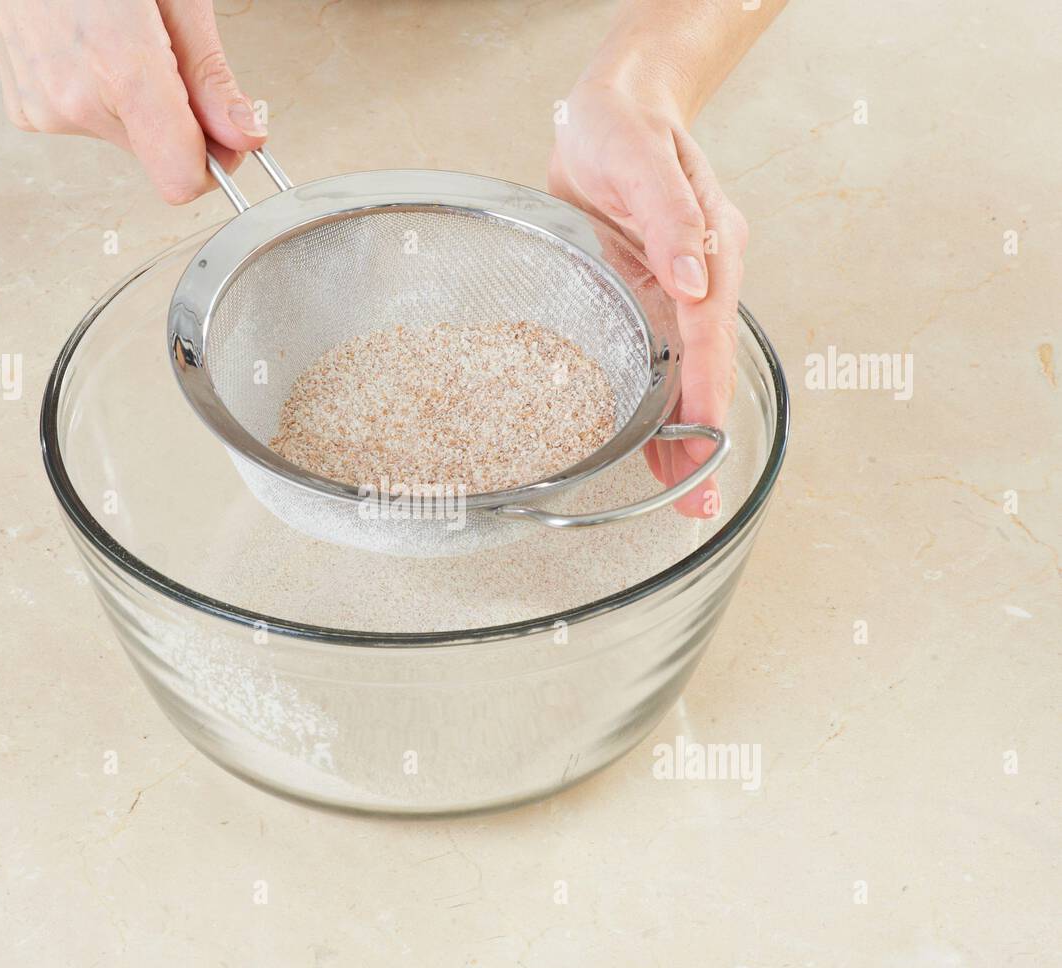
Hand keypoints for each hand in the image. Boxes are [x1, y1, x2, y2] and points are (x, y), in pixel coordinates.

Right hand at [0, 0, 265, 202]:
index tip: (223, 133)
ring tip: (115, 35)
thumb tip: (244, 136)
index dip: (212, 160)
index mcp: (118, 68)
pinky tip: (88, 44)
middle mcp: (71, 99)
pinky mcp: (23, 108)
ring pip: (123, 138)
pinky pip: (86, 123)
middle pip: (156, 154)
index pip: (181, 178)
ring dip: (133, 101)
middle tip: (161, 49)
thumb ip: (208, 75)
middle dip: (172, 115)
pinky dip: (97, 93)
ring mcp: (41, 106)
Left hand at [548, 78, 746, 517]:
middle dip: (704, 438)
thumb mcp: (642, 161)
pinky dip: (657, 408)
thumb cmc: (623, 129)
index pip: (708, 334)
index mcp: (709, 249)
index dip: (704, 393)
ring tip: (680, 497)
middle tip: (697, 502)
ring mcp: (676, 293)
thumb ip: (670, 220)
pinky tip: (652, 448)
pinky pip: (657, 362)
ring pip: (684, 377)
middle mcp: (699, 279)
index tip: (702, 442)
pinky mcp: (647, 299)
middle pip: (705, 370)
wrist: (609, 113)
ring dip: (683, 437)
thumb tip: (694, 280)